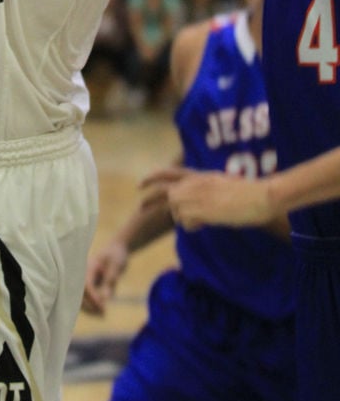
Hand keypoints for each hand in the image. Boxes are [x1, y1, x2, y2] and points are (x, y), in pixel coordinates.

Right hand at [81, 240, 128, 315]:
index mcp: (88, 266)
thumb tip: (105, 298)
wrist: (116, 249)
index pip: (87, 285)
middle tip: (102, 313)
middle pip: (79, 292)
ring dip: (90, 307)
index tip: (102, 307)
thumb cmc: (116, 255)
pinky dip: (92, 304)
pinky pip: (87, 297)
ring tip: (102, 314)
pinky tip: (102, 310)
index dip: (93, 297)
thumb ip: (110, 280)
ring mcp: (85, 279)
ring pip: (81, 297)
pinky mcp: (89, 284)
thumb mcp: (116, 266)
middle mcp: (83, 273)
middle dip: (89, 305)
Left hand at [142, 166, 275, 229]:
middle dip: (151, 201)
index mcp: (201, 175)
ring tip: (204, 219)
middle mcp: (194, 183)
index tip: (140, 185)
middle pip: (167, 196)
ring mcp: (195, 196)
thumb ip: (206, 190)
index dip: (153, 178)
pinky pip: (186, 224)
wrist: (261, 196)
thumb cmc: (249, 193)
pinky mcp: (198, 210)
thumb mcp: (222, 185)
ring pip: (176, 212)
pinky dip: (194, 227)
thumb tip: (197, 204)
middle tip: (140, 207)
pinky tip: (208, 224)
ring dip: (185, 220)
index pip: (169, 173)